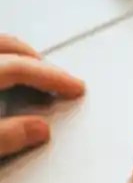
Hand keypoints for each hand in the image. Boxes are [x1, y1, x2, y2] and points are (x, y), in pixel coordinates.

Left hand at [0, 35, 84, 155]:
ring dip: (13, 53)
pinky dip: (0, 58)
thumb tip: (38, 130)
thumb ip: (7, 136)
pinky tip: (2, 74)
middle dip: (37, 58)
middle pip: (6, 46)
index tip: (75, 87)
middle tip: (57, 75)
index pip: (22, 67)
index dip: (54, 77)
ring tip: (29, 67)